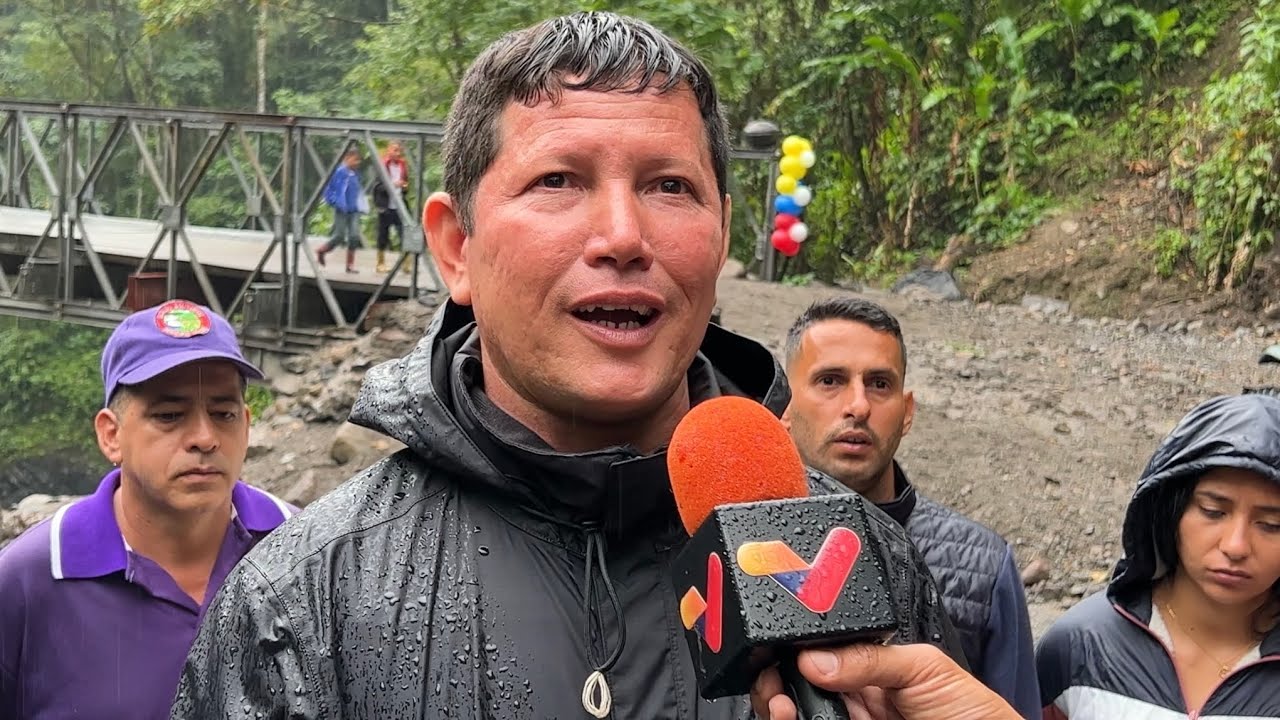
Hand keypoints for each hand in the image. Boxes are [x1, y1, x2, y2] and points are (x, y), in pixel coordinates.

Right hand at [750, 643, 1018, 719]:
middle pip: (794, 687)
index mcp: (864, 670)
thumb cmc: (972, 712)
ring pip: (796, 713)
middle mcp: (849, 700)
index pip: (814, 654)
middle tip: (773, 682)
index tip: (776, 651)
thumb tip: (814, 655)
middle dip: (774, 681)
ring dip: (779, 706)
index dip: (790, 651)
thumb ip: (870, 655)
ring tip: (782, 705)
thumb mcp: (924, 668)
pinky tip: (790, 715)